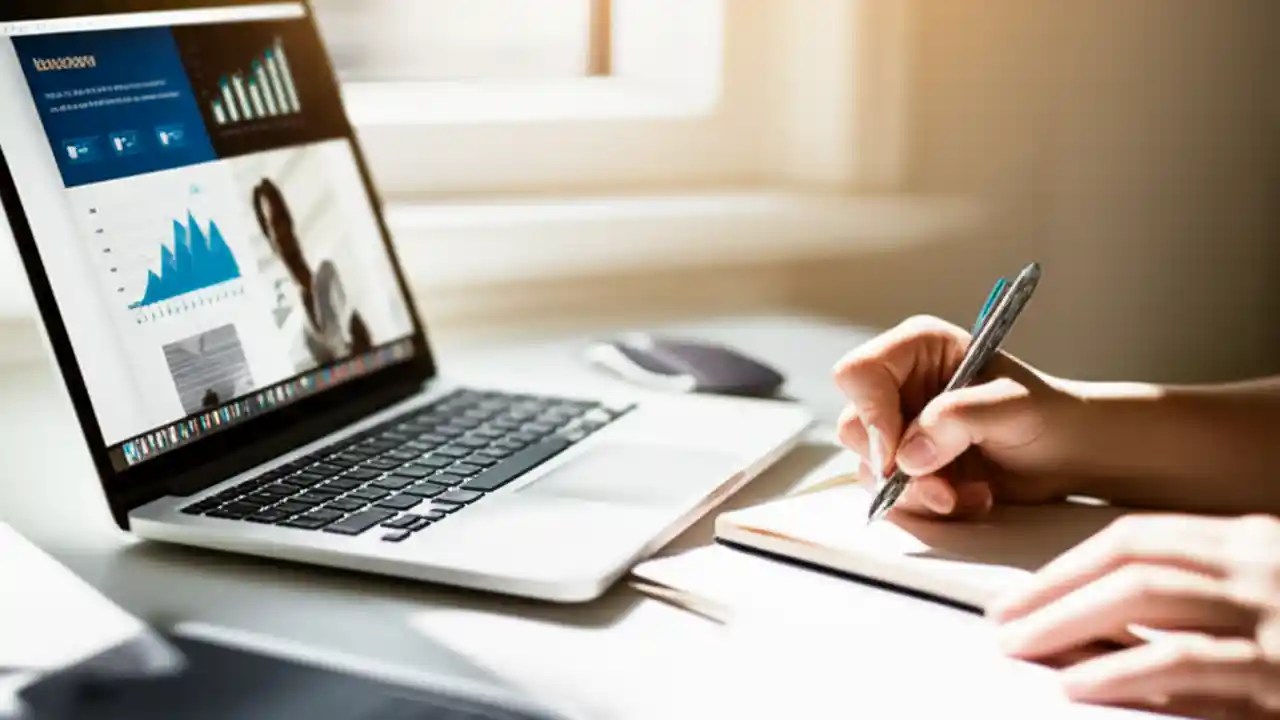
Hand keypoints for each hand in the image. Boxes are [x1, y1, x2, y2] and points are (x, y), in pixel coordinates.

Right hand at [832, 315, 1083, 517]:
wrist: (1065, 455)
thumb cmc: (1046, 415)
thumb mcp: (1011, 406)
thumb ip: (958, 419)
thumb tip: (908, 454)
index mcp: (917, 348)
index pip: (859, 373)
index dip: (871, 413)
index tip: (898, 453)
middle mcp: (899, 385)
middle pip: (853, 425)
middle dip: (894, 466)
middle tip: (939, 485)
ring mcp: (899, 427)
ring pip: (869, 467)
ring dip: (917, 492)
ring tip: (966, 493)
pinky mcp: (906, 465)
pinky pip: (890, 494)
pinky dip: (928, 505)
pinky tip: (968, 497)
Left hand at [989, 514, 1279, 717]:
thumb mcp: (1258, 595)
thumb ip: (1188, 597)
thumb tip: (1086, 622)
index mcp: (1246, 541)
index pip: (1133, 539)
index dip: (1065, 567)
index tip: (1018, 594)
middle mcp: (1255, 567)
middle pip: (1128, 565)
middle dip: (1053, 593)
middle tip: (1003, 622)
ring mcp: (1268, 617)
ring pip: (1145, 597)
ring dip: (1069, 622)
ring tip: (1021, 647)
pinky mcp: (1278, 676)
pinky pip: (1183, 662)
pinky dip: (1121, 670)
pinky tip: (1077, 683)